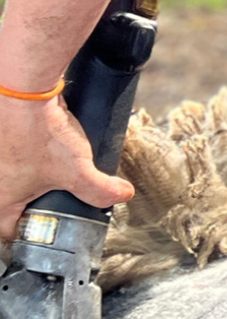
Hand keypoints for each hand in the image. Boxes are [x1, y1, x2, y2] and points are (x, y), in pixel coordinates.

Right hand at [0, 95, 133, 240]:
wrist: (23, 87)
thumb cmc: (38, 133)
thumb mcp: (77, 170)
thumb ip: (100, 189)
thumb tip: (122, 195)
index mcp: (0, 199)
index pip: (11, 231)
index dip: (33, 232)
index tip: (51, 227)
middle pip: (12, 202)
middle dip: (36, 200)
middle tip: (58, 196)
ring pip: (12, 175)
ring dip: (32, 173)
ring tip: (55, 166)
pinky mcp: (0, 135)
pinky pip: (13, 151)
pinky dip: (27, 150)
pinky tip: (46, 143)